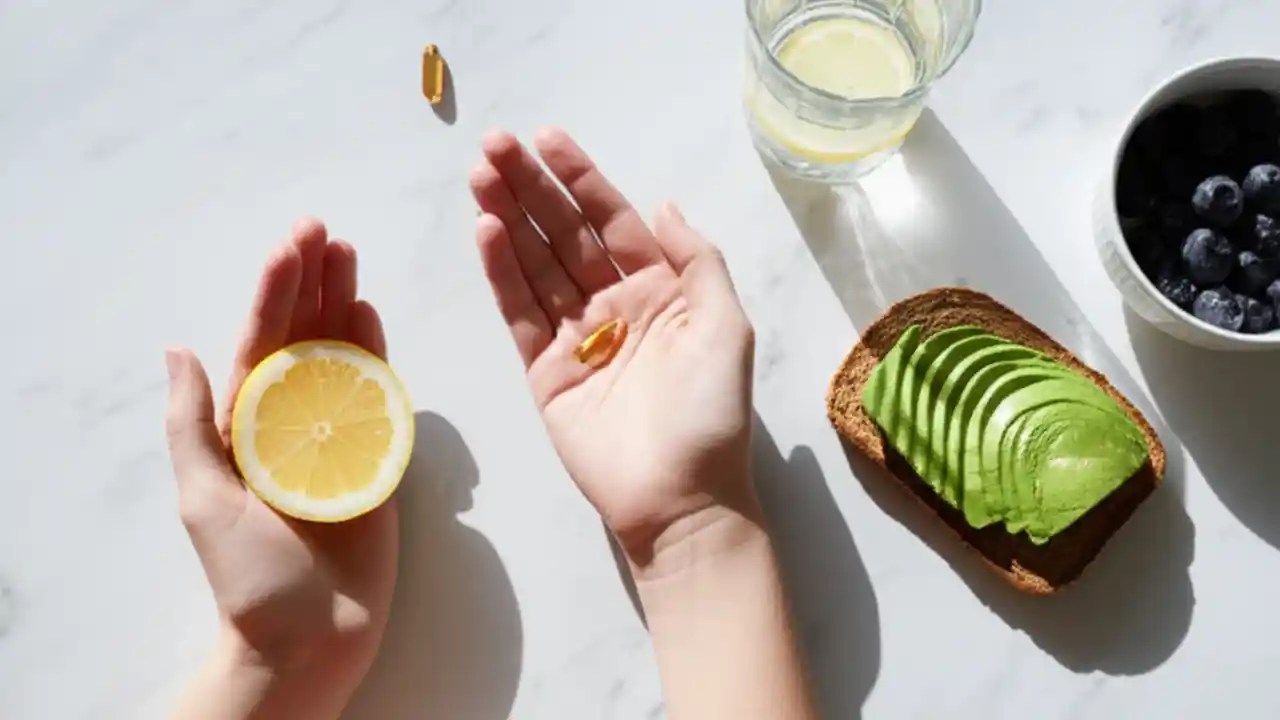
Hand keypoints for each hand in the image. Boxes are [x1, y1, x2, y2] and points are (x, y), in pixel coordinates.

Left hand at [164, 220, 395, 717]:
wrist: (308, 634)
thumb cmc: (247, 572)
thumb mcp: (201, 495)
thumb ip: (193, 423)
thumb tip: (179, 349)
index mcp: (250, 424)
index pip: (266, 341)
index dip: (278, 290)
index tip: (296, 240)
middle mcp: (294, 419)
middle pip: (307, 337)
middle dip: (316, 283)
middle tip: (328, 232)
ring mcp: (339, 435)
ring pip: (344, 356)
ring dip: (347, 305)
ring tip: (351, 257)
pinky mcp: (377, 458)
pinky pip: (379, 397)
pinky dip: (377, 355)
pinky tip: (373, 316)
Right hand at [470, 129, 755, 564]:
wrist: (682, 499)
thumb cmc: (712, 413)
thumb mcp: (728, 326)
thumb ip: (698, 260)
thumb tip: (664, 205)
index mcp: (662, 290)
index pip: (613, 221)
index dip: (581, 179)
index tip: (547, 138)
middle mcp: (615, 305)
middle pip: (565, 234)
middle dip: (531, 188)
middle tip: (495, 144)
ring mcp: (577, 338)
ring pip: (536, 266)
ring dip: (508, 218)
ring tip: (480, 175)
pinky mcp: (545, 372)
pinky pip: (520, 313)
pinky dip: (502, 273)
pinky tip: (486, 232)